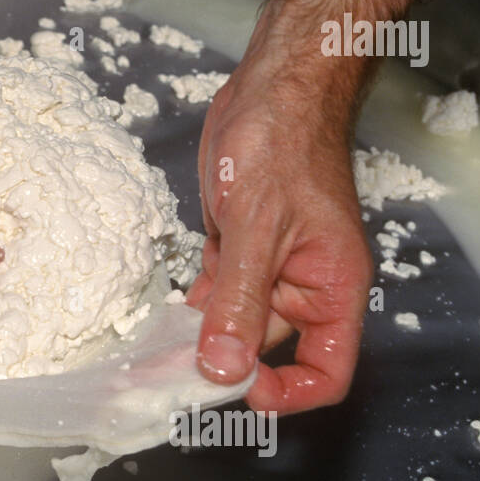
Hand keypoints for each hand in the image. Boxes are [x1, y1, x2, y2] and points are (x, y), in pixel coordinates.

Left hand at [186, 69, 372, 413]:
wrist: (272, 86)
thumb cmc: (284, 143)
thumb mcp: (258, 226)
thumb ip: (240, 299)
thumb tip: (224, 370)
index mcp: (333, 288)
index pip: (325, 370)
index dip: (286, 394)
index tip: (236, 392)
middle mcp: (305, 287)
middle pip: (268, 353)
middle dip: (221, 369)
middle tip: (162, 383)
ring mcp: (271, 269)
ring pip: (235, 325)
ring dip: (196, 343)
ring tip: (146, 363)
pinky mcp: (240, 249)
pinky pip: (217, 295)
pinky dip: (192, 310)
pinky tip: (158, 323)